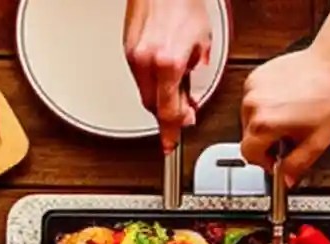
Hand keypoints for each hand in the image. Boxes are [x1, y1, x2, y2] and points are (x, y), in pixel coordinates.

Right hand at [124, 0, 211, 152]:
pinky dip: (151, 82)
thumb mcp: (202, 44)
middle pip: (152, 106)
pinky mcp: (127, 49)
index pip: (168, 111)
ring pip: (144, 92)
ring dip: (159, 97)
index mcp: (167, 63)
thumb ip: (195, 74)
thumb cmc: (184, 4)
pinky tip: (164, 74)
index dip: (172, 131)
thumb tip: (188, 96)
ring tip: (178, 87)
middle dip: (168, 114)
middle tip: (184, 114)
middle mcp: (146, 62)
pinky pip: (139, 77)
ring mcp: (133, 56)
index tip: (171, 144)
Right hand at [240, 48, 329, 187]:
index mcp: (264, 124)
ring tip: (288, 117)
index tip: (276, 160)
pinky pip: (253, 101)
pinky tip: (284, 103)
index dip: (264, 161)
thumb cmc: (328, 96)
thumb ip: (298, 165)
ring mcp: (252, 89)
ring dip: (265, 123)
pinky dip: (265, 106)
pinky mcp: (255, 77)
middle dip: (266, 142)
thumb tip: (287, 180)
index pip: (249, 155)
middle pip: (249, 137)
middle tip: (289, 137)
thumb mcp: (317, 141)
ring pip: (250, 119)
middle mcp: (253, 105)